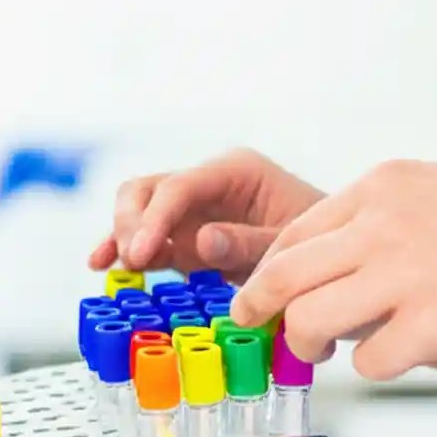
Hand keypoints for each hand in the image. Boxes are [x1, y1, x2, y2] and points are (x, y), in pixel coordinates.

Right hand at [88, 148, 325, 282]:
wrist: (332, 257)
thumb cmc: (319, 241)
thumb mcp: (290, 242)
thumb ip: (247, 242)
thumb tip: (201, 239)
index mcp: (237, 170)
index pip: (181, 185)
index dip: (153, 217)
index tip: (140, 253)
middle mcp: (210, 182)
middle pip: (150, 188)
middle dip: (131, 222)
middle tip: (131, 260)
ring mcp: (196, 209)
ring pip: (140, 207)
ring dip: (121, 233)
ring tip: (112, 266)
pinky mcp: (188, 236)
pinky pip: (148, 236)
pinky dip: (126, 248)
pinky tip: (104, 265)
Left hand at [230, 160, 436, 380]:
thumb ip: (390, 215)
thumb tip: (345, 259)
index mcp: (386, 186)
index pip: (295, 232)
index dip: (269, 269)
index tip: (265, 293)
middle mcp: (385, 223)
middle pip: (281, 275)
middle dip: (258, 310)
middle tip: (256, 329)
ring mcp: (407, 273)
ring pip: (308, 319)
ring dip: (306, 343)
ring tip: (325, 351)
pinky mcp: (435, 323)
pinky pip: (370, 359)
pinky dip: (374, 365)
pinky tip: (400, 355)